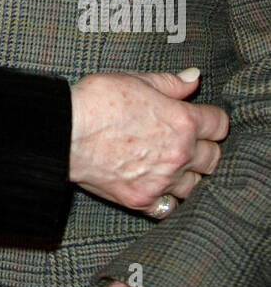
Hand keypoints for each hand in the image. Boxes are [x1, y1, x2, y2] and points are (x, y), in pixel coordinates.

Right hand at [69, 68, 227, 211]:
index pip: (220, 124)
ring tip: (173, 164)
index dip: (211, 118)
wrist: (65, 130)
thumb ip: (170, 83)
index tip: (203, 118)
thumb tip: (194, 78)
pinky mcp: (141, 199)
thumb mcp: (136, 79)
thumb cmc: (97, 100)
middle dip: (204, 147)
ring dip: (188, 174)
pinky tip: (157, 185)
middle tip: (188, 140)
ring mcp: (161, 180)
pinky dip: (167, 198)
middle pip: (214, 158)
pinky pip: (168, 207)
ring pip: (195, 186)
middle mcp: (178, 154)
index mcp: (182, 122)